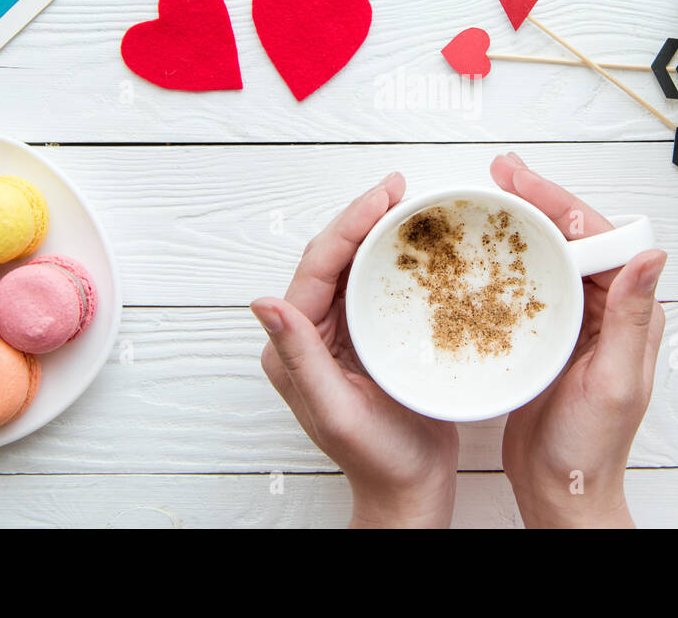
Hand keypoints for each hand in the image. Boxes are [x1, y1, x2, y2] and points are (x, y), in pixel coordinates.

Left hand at [251, 172, 459, 527]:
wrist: (409, 490)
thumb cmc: (378, 459)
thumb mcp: (337, 410)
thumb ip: (301, 356)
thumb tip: (263, 302)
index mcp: (294, 346)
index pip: (317, 268)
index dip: (349, 225)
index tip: (383, 196)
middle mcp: (309, 334)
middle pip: (331, 257)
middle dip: (361, 216)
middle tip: (398, 187)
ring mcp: (337, 334)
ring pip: (352, 266)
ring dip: (376, 231)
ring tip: (406, 202)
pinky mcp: (365, 338)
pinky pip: (372, 285)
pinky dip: (391, 258)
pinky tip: (414, 243)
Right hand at [490, 153, 666, 527]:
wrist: (562, 490)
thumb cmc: (591, 447)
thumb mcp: (616, 381)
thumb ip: (633, 317)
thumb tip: (654, 255)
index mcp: (630, 311)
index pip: (600, 237)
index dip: (561, 203)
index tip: (523, 182)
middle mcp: (605, 308)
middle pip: (571, 237)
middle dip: (536, 201)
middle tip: (498, 174)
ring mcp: (573, 321)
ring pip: (548, 256)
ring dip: (520, 226)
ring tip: (486, 198)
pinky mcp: (545, 337)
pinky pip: (527, 287)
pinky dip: (506, 264)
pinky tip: (480, 252)